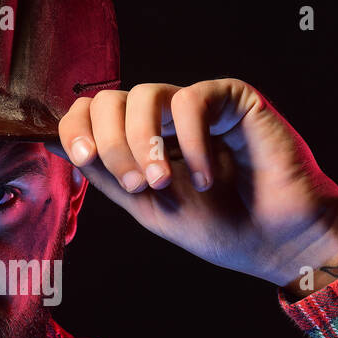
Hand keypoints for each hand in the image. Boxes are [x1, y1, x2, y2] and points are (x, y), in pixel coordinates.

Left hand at [46, 78, 337, 289]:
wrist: (280, 242)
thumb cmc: (222, 228)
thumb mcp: (148, 206)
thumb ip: (106, 174)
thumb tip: (56, 145)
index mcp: (144, 140)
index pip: (93, 112)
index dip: (77, 127)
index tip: (83, 158)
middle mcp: (168, 118)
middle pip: (111, 98)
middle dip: (113, 143)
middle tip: (138, 184)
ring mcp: (201, 106)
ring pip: (146, 94)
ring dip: (143, 142)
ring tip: (163, 182)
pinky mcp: (235, 100)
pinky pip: (193, 100)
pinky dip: (190, 143)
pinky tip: (205, 176)